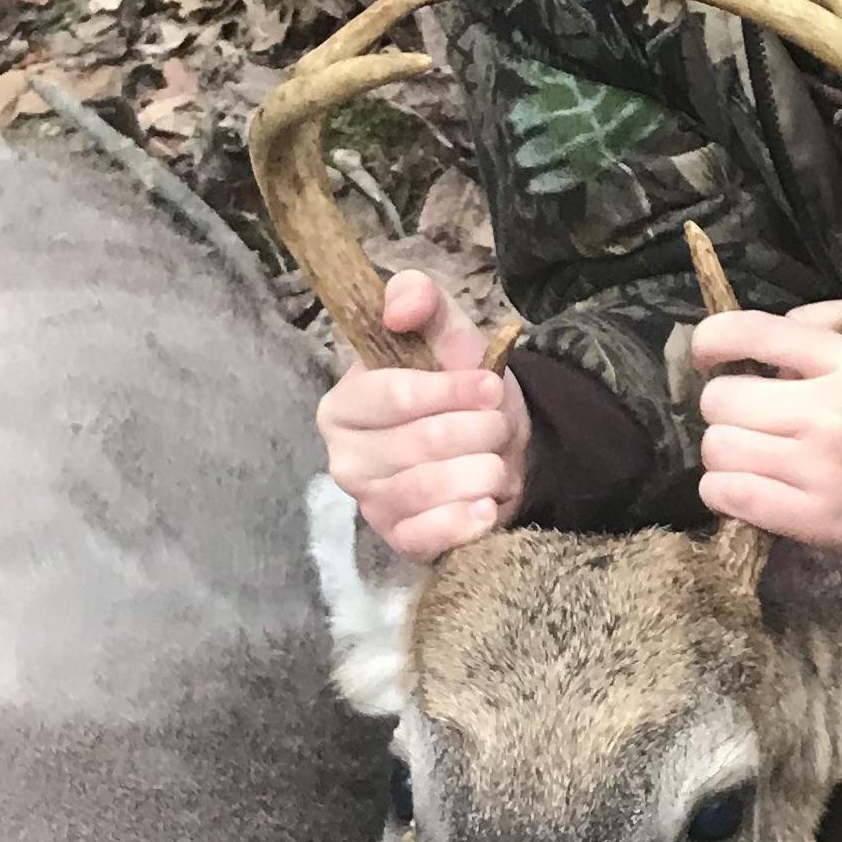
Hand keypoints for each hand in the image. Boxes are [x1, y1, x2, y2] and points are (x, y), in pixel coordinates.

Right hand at [316, 269, 533, 559]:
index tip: (490, 384)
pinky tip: (488, 503)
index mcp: (343, 405)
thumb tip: (397, 309)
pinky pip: (431, 537)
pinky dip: (468, 519)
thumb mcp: (446, 332)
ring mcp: (369, 505)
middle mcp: (344, 459)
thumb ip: (421, 299)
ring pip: (430, 489)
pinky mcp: (399, 541)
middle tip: (498, 423)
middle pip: (421, 443)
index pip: (393, 396)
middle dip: (478, 430)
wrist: (493, 444)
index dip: (449, 390)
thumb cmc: (458, 386)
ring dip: (483, 469)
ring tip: (497, 458)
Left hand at [690, 302, 841, 559]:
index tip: (711, 355)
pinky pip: (728, 495)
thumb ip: (822, 320)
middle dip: (725, 402)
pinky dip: (722, 487)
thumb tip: (754, 338)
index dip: (711, 340)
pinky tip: (743, 480)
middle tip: (747, 412)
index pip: (750, 332)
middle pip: (722, 398)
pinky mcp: (813, 519)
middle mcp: (833, 414)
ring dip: (724, 447)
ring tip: (750, 449)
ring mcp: (821, 471)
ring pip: (718, 448)